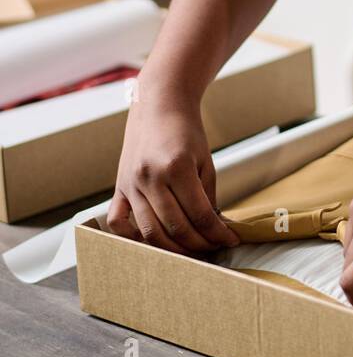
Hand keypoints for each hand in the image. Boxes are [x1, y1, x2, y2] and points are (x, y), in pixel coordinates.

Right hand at [107, 80, 240, 254]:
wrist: (159, 106)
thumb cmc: (186, 132)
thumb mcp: (205, 161)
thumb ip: (208, 197)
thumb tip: (216, 229)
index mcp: (177, 167)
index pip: (200, 214)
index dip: (217, 233)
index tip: (230, 240)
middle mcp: (150, 177)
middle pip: (175, 228)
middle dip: (199, 244)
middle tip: (213, 248)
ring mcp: (131, 184)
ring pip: (149, 232)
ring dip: (173, 249)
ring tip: (190, 251)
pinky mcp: (119, 187)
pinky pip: (118, 222)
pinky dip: (132, 238)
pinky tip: (152, 243)